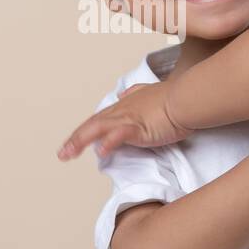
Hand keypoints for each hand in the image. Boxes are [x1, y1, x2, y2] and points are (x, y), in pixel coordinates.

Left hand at [57, 82, 192, 160]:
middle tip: (62, 154)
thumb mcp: (150, 94)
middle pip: (92, 125)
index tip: (72, 144)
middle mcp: (121, 111)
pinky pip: (120, 134)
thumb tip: (122, 95)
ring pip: (98, 129)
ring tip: (68, 154)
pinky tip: (101, 151)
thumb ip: (135, 94)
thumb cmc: (173, 99)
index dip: (84, 132)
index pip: (98, 121)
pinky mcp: (140, 126)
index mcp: (123, 106)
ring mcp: (129, 118)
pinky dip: (108, 142)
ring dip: (80, 141)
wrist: (186, 97)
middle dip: (75, 140)